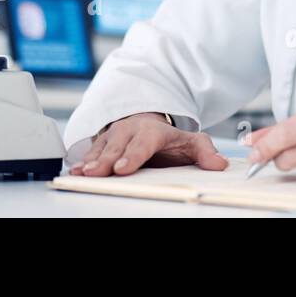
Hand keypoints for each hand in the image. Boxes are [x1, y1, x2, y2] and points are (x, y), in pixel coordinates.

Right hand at [69, 112, 229, 176]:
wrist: (150, 123)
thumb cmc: (169, 137)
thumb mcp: (191, 141)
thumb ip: (205, 152)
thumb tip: (219, 163)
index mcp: (152, 131)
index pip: (143, 144)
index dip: (132, 156)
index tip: (123, 167)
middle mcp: (130, 131)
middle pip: (117, 146)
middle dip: (106, 160)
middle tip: (98, 172)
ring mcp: (114, 136)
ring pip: (101, 148)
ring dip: (91, 161)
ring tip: (82, 172)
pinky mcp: (102, 143)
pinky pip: (91, 151)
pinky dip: (83, 161)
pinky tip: (75, 170)